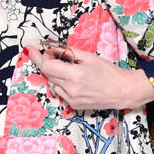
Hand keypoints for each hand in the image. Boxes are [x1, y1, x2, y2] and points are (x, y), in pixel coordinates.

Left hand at [26, 43, 153, 110]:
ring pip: (53, 84)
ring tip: (67, 69)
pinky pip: (61, 92)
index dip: (37, 57)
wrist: (122, 91)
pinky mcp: (74, 105)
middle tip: (51, 54)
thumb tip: (52, 48)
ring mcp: (71, 99)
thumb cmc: (109, 72)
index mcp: (75, 75)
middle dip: (47, 63)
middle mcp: (70, 89)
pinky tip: (73, 80)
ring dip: (55, 75)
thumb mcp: (89, 57)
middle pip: (48, 75)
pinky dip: (62, 84)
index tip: (31, 49)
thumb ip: (68, 53)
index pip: (47, 66)